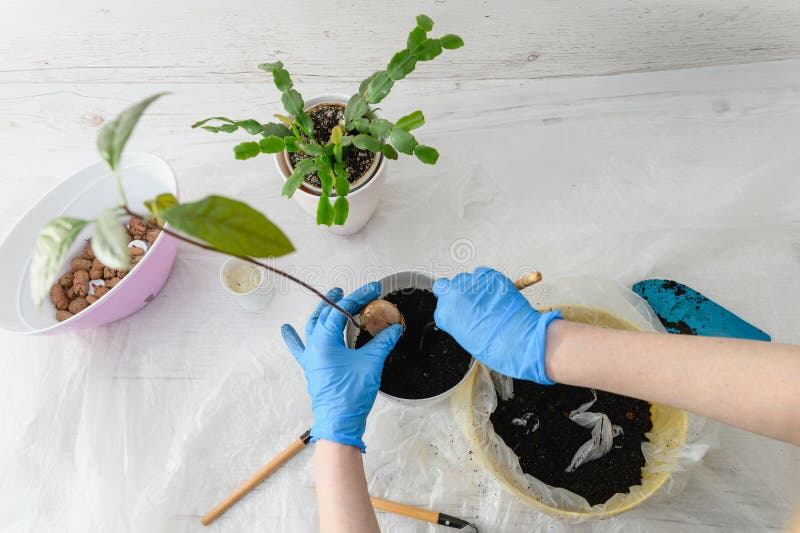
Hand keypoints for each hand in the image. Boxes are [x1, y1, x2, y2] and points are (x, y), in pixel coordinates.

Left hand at [281, 283, 402, 451]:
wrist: (339, 422)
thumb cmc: (352, 394)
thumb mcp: (371, 364)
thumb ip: (382, 342)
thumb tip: (394, 328)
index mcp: (325, 342)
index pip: (341, 311)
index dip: (358, 297)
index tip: (373, 289)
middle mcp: (314, 346)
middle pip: (325, 315)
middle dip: (338, 300)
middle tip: (350, 291)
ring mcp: (310, 358)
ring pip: (312, 327)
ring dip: (321, 312)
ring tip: (330, 300)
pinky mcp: (311, 368)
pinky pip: (299, 349)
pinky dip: (293, 337)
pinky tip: (286, 329)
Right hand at [432, 267, 561, 383]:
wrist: (520, 340)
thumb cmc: (496, 346)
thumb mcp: (467, 338)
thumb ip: (459, 322)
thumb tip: (463, 314)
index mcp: (446, 314)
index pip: (440, 305)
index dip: (450, 308)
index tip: (459, 312)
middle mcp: (455, 295)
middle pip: (447, 286)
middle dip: (457, 293)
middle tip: (470, 304)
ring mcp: (472, 284)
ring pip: (465, 279)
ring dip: (472, 287)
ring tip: (486, 302)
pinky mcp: (490, 277)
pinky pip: (483, 275)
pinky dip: (487, 283)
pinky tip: (495, 296)